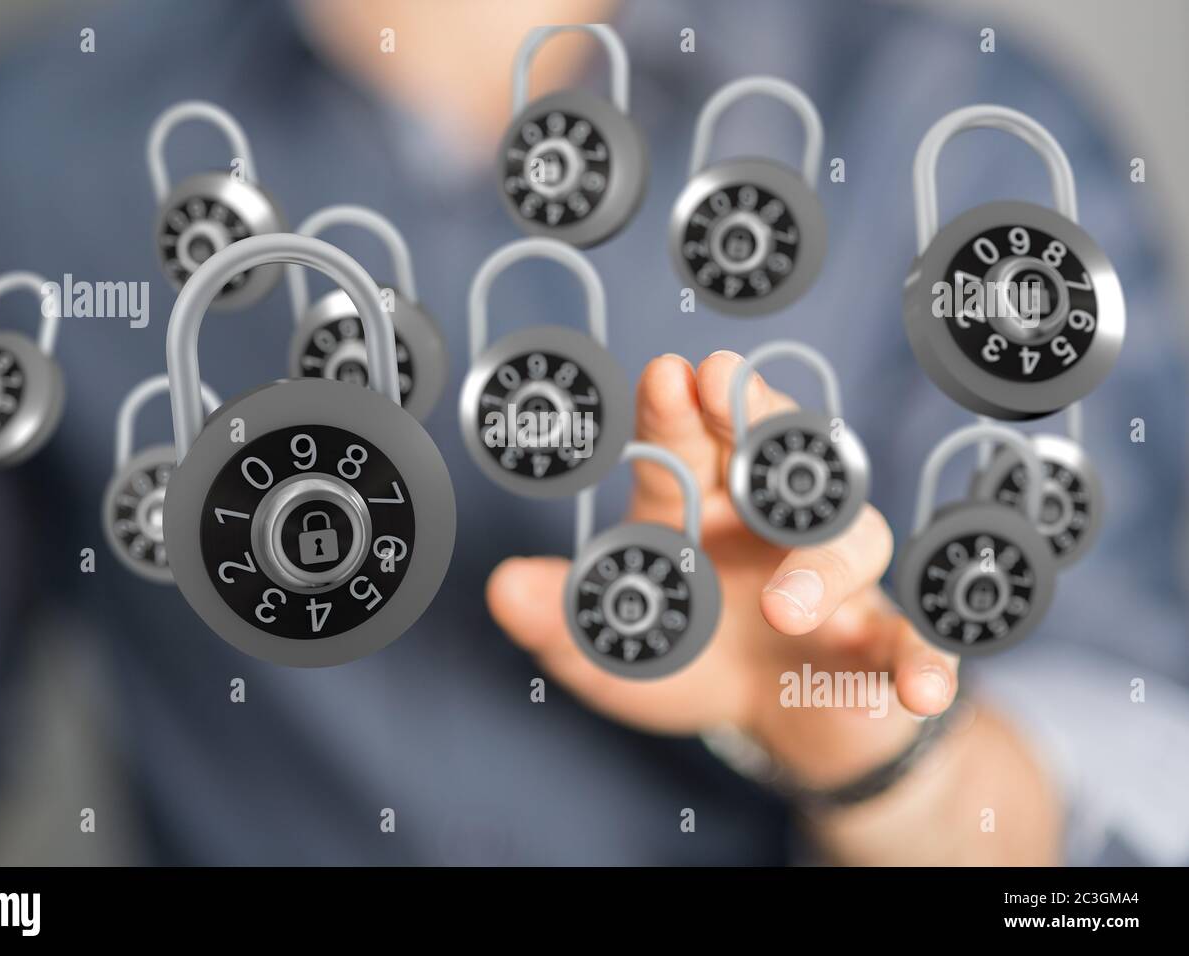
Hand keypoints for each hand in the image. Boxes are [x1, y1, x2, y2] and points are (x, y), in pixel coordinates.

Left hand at [487, 351, 960, 789]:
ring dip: (821, 563)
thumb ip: (561, 620)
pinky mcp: (883, 638)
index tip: (667, 372)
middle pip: (779, 449)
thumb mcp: (611, 648)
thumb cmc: (689, 659)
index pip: (688, 440)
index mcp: (697, 504)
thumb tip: (501, 589)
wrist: (775, 720)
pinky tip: (917, 683)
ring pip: (850, 537)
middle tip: (725, 382)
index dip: (679, 406)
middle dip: (755, 413)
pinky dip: (923, 655)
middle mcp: (769, 522)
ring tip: (784, 608)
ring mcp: (835, 577)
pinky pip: (915, 635)